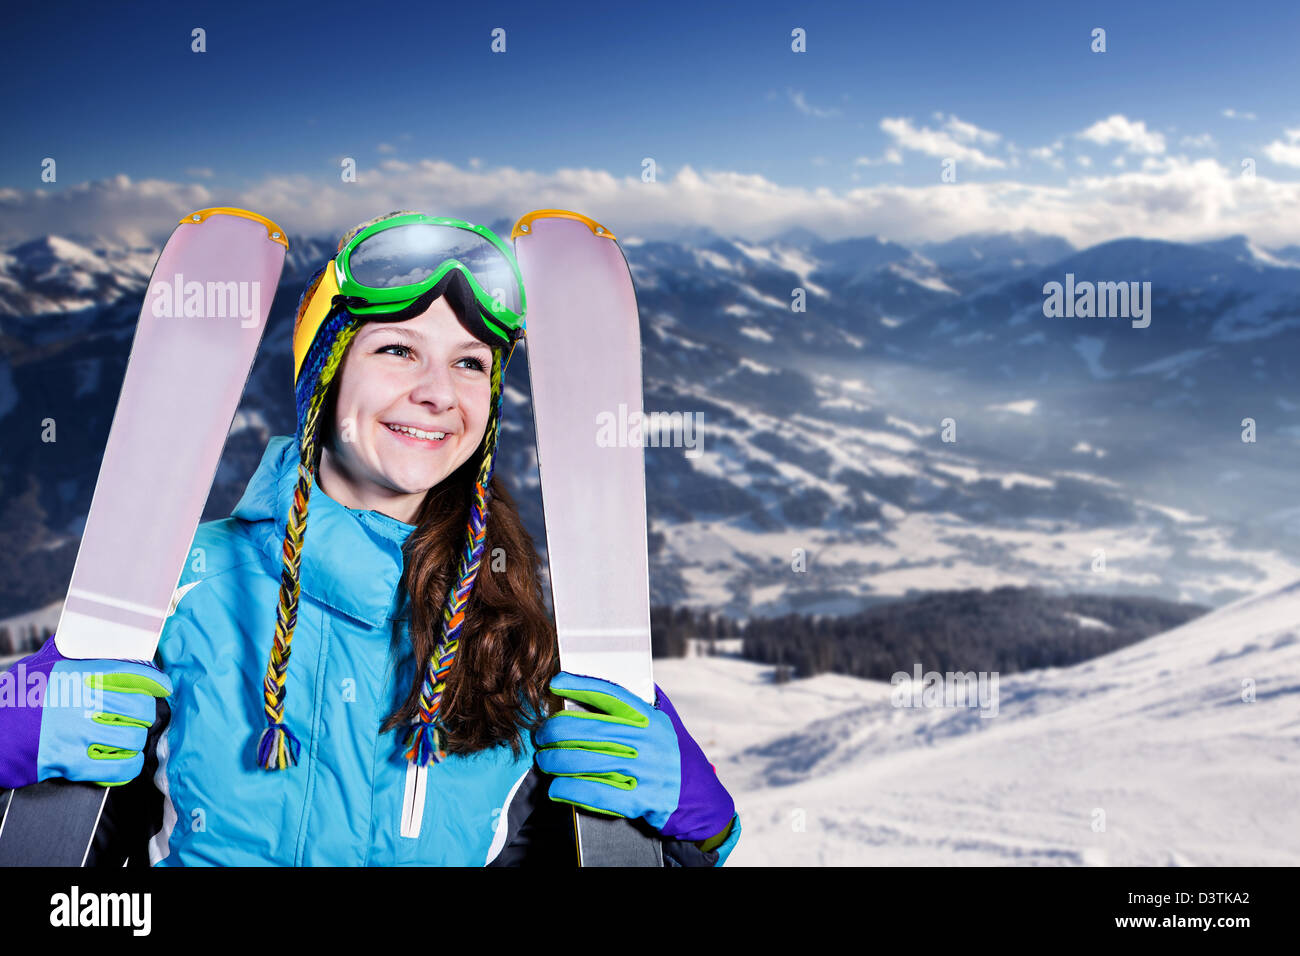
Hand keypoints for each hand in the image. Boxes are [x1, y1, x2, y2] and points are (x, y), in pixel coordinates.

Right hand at [0, 634, 172, 789]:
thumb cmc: (15, 698)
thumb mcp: (40, 665)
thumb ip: (70, 653)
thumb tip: (94, 634)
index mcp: (78, 673)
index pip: (134, 673)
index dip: (156, 681)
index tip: (163, 687)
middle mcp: (82, 700)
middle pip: (141, 708)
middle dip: (144, 715)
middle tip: (137, 717)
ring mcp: (77, 732)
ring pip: (133, 738)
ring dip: (134, 741)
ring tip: (126, 739)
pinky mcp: (70, 761)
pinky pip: (118, 767)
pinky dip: (127, 766)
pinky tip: (123, 761)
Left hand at [533, 670, 734, 843]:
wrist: (702, 801)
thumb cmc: (679, 760)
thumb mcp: (669, 725)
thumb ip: (647, 703)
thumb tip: (618, 680)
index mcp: (652, 719)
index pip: (611, 695)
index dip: (581, 686)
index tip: (557, 682)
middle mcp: (648, 741)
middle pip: (590, 729)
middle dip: (556, 730)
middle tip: (541, 734)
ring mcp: (645, 771)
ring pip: (588, 760)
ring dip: (557, 760)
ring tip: (544, 760)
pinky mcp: (641, 800)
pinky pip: (597, 792)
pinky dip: (571, 790)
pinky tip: (556, 788)